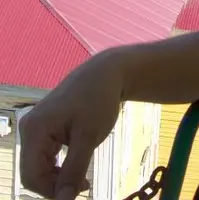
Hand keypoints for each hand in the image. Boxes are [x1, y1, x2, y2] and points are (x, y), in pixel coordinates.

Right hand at [19, 50, 123, 199]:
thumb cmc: (98, 100)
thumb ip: (74, 170)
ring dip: (58, 176)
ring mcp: (36, 126)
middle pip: (33, 172)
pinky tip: (77, 164)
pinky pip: (45, 155)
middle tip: (85, 185)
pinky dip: (59, 165)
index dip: (52, 191)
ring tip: (84, 178)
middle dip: (56, 184)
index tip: (79, 192)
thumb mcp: (88, 137)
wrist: (106, 73)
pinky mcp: (45, 126)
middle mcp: (29, 128)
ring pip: (39, 165)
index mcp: (35, 129)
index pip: (31, 176)